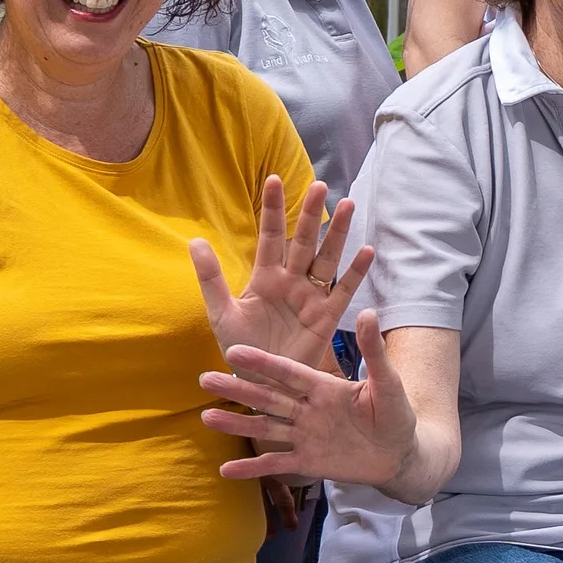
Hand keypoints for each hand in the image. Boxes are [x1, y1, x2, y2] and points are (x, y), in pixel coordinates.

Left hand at [190, 177, 366, 387]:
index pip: (270, 236)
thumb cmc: (241, 348)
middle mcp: (291, 282)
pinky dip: (355, 273)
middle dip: (311, 215)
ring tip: (347, 206)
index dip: (273, 209)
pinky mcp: (326, 319)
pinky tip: (367, 252)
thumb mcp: (221, 313)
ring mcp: (310, 298)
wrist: (261, 383)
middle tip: (321, 186)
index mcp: (265, 278)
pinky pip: (343, 291)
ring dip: (337, 234)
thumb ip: (211, 278)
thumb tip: (195, 240)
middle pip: (304, 242)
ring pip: (327, 259)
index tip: (274, 179)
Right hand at [204, 312, 419, 489]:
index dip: (264, 363)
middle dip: (239, 389)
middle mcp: (308, 409)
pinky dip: (253, 468)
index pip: (288, 372)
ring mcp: (305, 436)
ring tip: (207, 417)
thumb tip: (368, 311)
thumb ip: (374, 352)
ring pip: (266, 428)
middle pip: (268, 398)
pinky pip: (277, 464)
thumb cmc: (396, 414)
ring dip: (238, 423)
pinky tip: (226, 471)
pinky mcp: (308, 461)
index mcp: (323, 386)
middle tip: (205, 379)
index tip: (236, 351)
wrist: (402, 454)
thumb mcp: (387, 382)